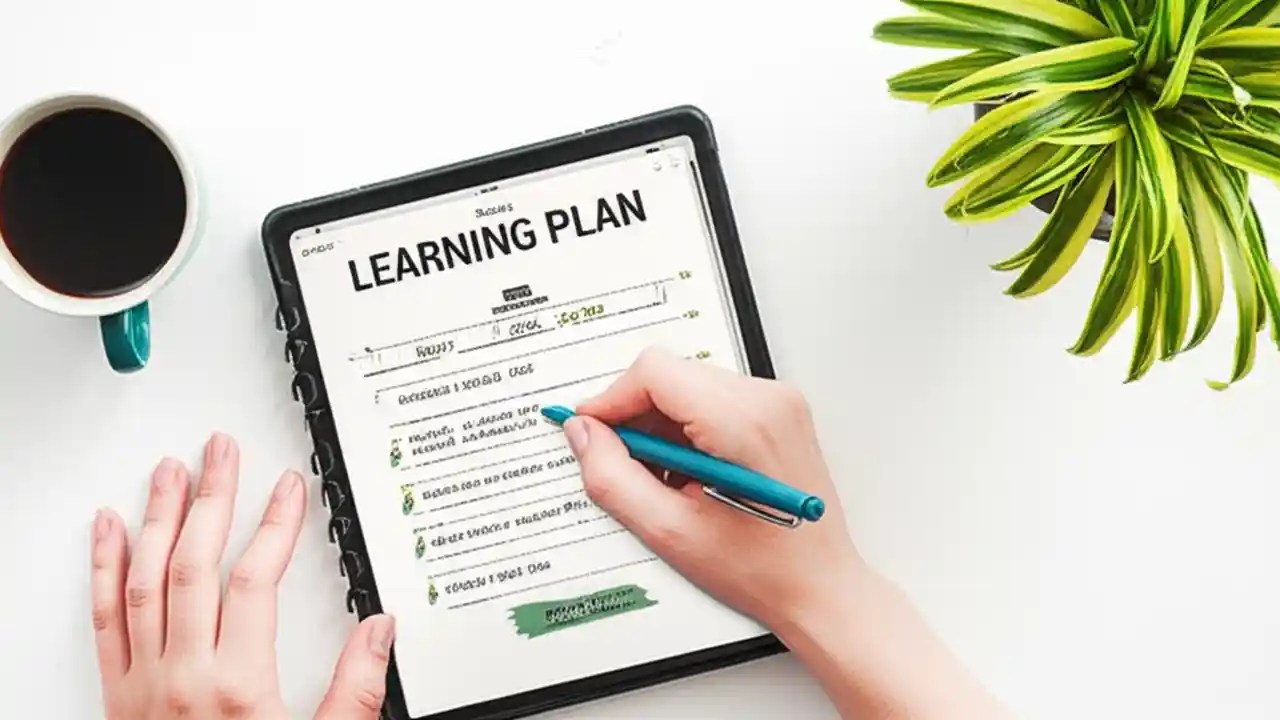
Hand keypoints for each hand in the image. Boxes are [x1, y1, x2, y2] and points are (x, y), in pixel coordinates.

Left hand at [90, 433, 394, 718]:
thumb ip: (355, 689)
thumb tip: (380, 630)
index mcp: (238, 686)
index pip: (255, 581)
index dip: (275, 525)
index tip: (287, 488)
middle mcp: (183, 677)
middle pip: (193, 564)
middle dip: (211, 498)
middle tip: (220, 452)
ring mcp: (143, 683)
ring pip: (144, 581)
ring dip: (156, 519)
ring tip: (168, 473)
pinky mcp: (117, 694)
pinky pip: (104, 618)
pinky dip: (103, 568)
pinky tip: (109, 531)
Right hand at [566, 348, 1011, 718]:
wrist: (820, 588)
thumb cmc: (763, 570)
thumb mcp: (671, 531)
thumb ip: (614, 477)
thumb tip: (583, 434)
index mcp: (743, 422)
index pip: (655, 372)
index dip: (612, 399)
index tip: (590, 430)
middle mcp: (767, 400)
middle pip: (672, 375)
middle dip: (637, 416)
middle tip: (627, 468)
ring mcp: (779, 403)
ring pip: (690, 386)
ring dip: (663, 426)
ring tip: (668, 481)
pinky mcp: (780, 413)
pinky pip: (715, 399)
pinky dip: (689, 430)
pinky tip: (691, 475)